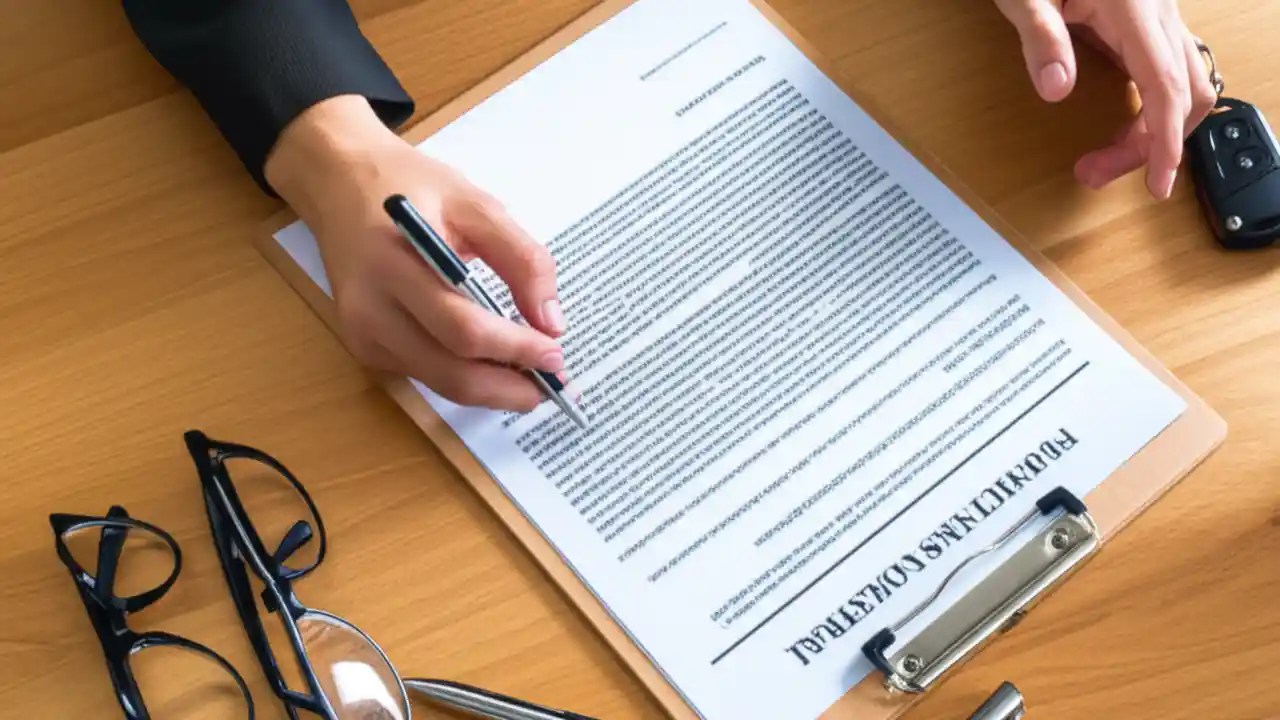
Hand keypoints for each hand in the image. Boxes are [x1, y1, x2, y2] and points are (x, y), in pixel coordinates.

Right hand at [264, 95, 565, 411]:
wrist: (339, 183)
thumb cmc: (411, 187)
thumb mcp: (475, 204)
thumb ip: (521, 258)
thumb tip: (550, 322)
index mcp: (395, 264)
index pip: (463, 329)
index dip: (515, 350)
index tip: (556, 353)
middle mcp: (371, 309)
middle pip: (450, 371)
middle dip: (508, 386)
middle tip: (551, 381)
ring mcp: (362, 333)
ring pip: (438, 383)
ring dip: (491, 391)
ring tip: (530, 380)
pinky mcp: (363, 346)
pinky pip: (423, 375)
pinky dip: (464, 379)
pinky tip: (492, 365)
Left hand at [994, 0, 1217, 198]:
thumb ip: (1041, 38)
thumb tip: (1056, 89)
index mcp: (1135, 8)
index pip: (1165, 86)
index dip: (1165, 141)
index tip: (1158, 184)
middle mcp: (1160, 13)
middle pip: (1184, 93)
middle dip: (1150, 145)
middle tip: (1093, 174)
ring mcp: (1160, 18)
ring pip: (1182, 84)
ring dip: (1153, 131)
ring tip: (1100, 161)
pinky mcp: (1149, 23)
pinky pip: (1166, 73)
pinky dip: (1150, 109)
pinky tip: (1119, 127)